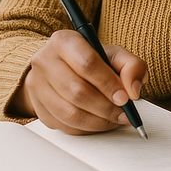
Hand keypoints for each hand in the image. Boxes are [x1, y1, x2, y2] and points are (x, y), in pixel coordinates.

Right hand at [11, 30, 147, 134]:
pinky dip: (86, 129)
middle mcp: (44, 61)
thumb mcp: (115, 54)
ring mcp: (36, 85)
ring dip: (97, 121)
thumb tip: (133, 90)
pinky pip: (63, 126)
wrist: (63, 66)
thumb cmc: (91, 60)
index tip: (125, 98)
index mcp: (64, 41)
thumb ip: (132, 66)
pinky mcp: (37, 107)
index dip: (109, 84)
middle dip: (106, 107)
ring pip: (69, 113)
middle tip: (124, 113)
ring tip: (114, 119)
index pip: (87, 64)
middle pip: (77, 91)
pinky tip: (99, 122)